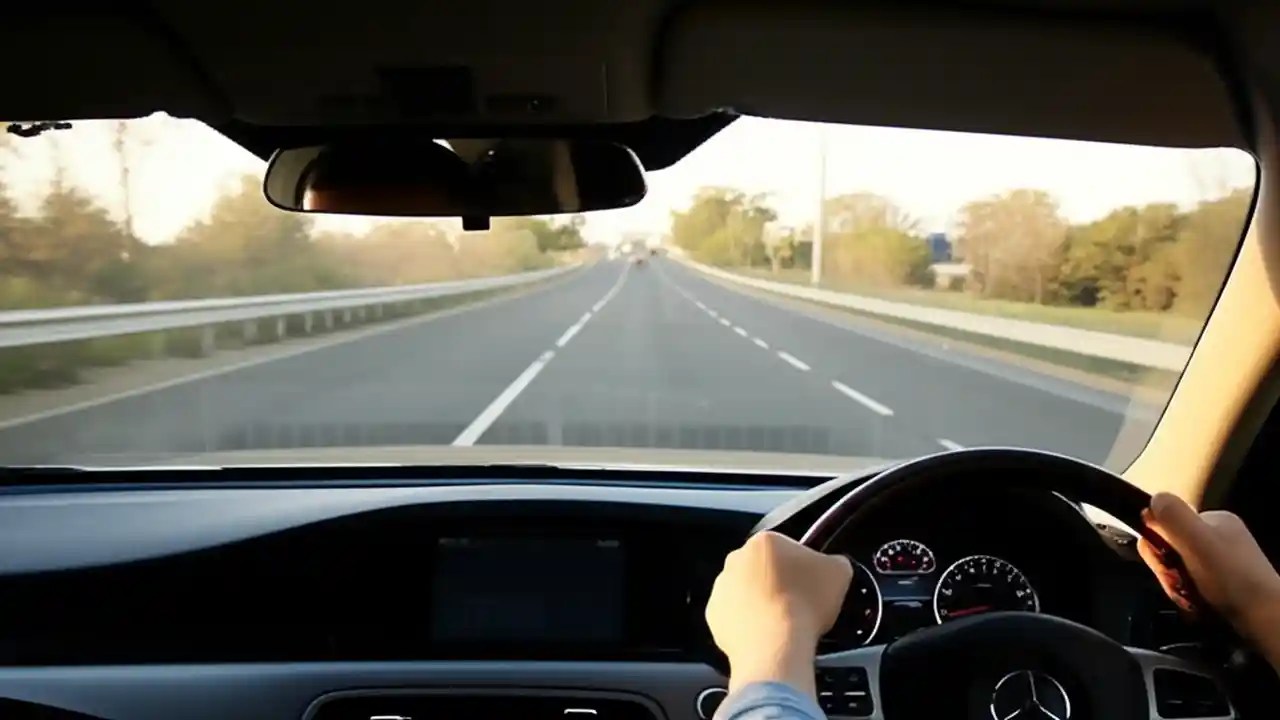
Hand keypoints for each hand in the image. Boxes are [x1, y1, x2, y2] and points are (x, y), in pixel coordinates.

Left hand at [705, 531, 851, 695]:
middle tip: (796, 604)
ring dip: (760, 603)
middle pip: (762, 568)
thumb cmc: (806, 603)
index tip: (810, 585)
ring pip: (745, 592)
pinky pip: (734, 616)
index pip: (785, 548)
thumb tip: (832, 565)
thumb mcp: (839, 573)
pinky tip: (764, 635)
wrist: (776, 645)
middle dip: (776, 582)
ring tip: (781, 623)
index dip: (800, 567)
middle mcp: (735, 559)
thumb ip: (836, 561)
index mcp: (764, 541)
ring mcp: (721, 588)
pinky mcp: (713, 615)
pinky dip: (746, 624)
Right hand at [1139, 493, 1279, 662]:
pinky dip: (1190, 597)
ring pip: (1180, 571)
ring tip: (1192, 598)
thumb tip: (1154, 499)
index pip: (1167, 524)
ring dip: (1178, 586)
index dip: (1158, 544)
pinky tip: (1199, 605)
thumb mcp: (1197, 539)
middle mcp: (1220, 538)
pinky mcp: (1226, 587)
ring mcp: (1224, 563)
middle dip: (1168, 570)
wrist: (1266, 619)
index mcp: (1215, 520)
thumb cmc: (1232, 578)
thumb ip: (1172, 515)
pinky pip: (1193, 587)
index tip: (1164, 563)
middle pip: (1172, 549)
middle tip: (1180, 585)